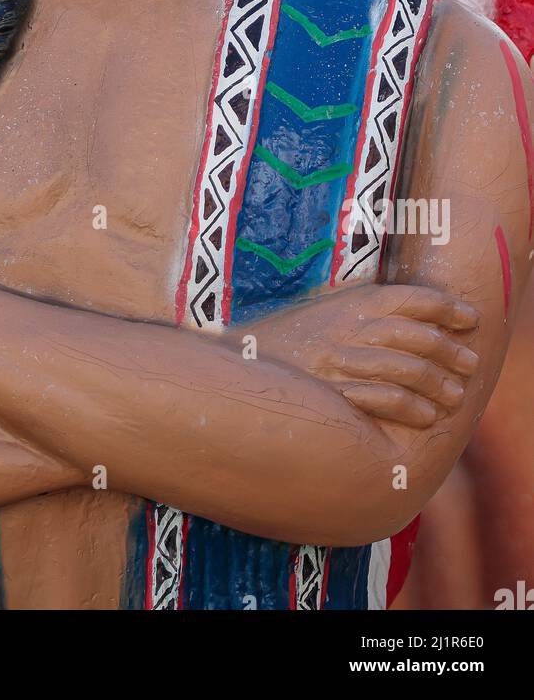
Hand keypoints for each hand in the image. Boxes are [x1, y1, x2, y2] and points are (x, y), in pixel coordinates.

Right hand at [246, 283, 479, 428]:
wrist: (242, 358)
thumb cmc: (293, 336)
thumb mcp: (330, 310)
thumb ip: (368, 309)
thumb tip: (419, 316)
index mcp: (352, 302)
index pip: (412, 298)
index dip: (448, 307)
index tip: (470, 319)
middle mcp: (349, 328)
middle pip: (415, 335)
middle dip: (450, 350)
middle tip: (470, 363)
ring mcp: (340, 360)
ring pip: (405, 368)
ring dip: (437, 383)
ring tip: (455, 394)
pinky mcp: (331, 392)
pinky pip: (381, 398)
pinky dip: (410, 407)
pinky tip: (426, 414)